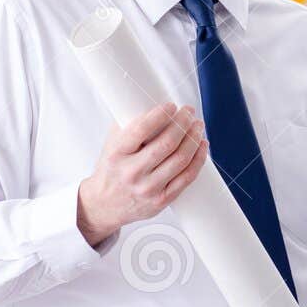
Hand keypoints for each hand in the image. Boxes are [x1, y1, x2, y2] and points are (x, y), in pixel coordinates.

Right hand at [76, 102, 207, 246]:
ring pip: (180, 160)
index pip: (142, 129)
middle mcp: (132, 172)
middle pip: (167, 144)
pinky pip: (187, 178)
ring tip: (197, 126)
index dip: (161, 115)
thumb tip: (153, 101)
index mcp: (118, 154)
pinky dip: (198, 159)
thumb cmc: (111, 170)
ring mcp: (148, 188)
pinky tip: (202, 146)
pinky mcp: (161, 201)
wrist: (104, 205)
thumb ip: (129, 125)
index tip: (172, 105)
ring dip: (194, 138)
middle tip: (189, 112)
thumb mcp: (112, 144)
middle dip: (183, 123)